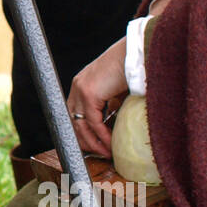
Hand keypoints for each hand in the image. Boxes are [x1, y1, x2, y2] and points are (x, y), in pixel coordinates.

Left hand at [66, 37, 126, 157]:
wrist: (133, 54)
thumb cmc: (129, 68)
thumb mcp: (116, 90)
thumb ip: (110, 104)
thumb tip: (112, 121)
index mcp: (81, 84)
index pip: (73, 113)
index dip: (80, 130)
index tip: (90, 144)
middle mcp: (77, 86)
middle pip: (72, 120)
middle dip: (84, 140)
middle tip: (97, 153)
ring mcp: (81, 89)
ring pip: (81, 124)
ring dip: (93, 142)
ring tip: (105, 153)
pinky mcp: (89, 93)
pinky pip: (93, 122)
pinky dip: (101, 135)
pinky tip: (110, 144)